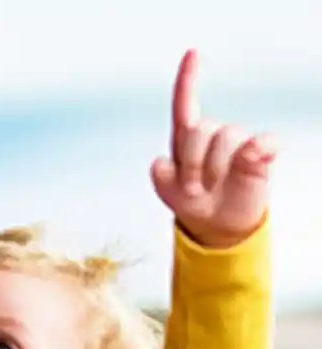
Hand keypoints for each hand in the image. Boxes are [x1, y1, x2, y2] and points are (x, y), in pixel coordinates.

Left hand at [151, 49, 276, 248]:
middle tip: (192, 186)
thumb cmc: (192, 201)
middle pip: (199, 129)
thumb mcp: (168, 193)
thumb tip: (160, 162)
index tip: (193, 52)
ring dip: (214, 168)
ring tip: (212, 187)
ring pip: (225, 137)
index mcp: (185, 139)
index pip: (185, 104)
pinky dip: (257, 151)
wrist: (218, 223)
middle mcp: (212, 135)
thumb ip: (159, 178)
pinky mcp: (260, 153)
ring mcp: (238, 143)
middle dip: (191, 162)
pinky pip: (262, 142)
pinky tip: (252, 164)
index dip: (189, 78)